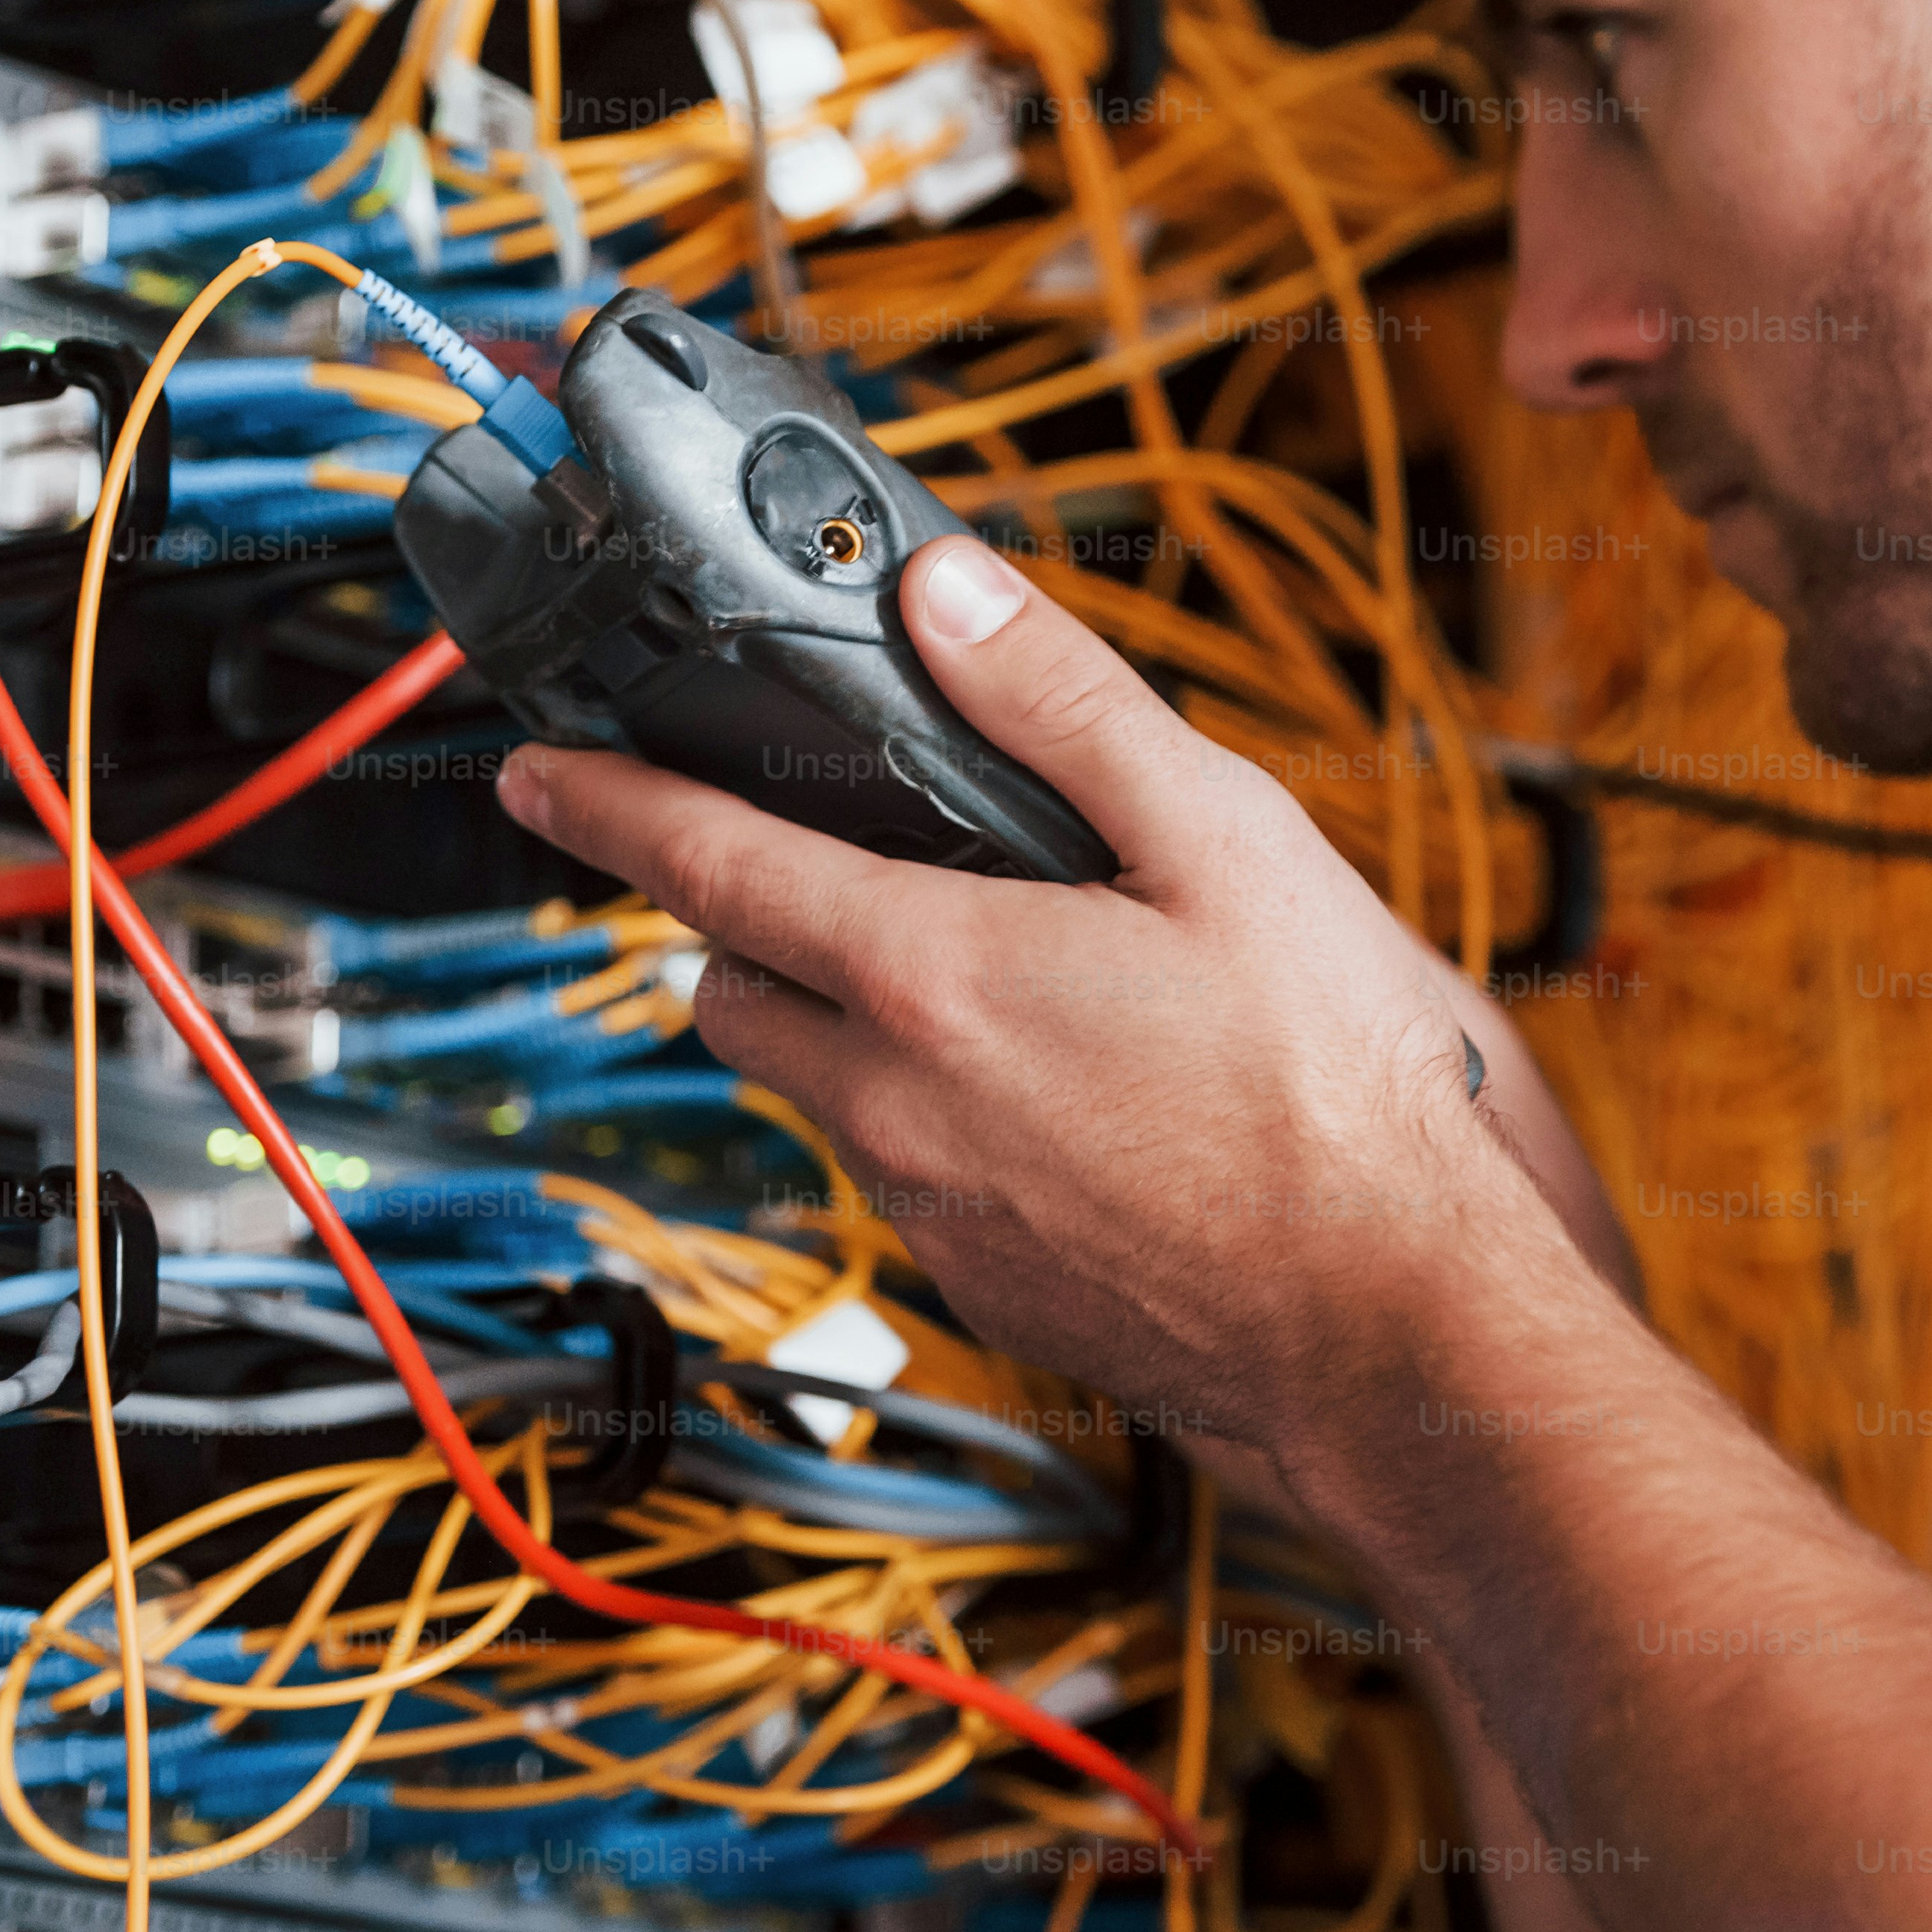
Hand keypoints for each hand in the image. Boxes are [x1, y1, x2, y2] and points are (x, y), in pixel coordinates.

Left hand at [495, 534, 1560, 1459]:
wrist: (1394, 1336)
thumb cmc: (1331, 1096)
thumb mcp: (1224, 840)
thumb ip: (1065, 705)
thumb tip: (944, 595)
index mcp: (936, 974)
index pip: (711, 868)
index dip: (609, 808)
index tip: (536, 775)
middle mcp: (900, 1102)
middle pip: (735, 993)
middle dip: (744, 926)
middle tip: (831, 871)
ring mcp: (933, 1210)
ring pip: (821, 1091)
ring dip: (849, 1025)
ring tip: (988, 982)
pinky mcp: (984, 1288)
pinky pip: (904, 1179)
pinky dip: (933, 1119)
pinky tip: (1064, 1099)